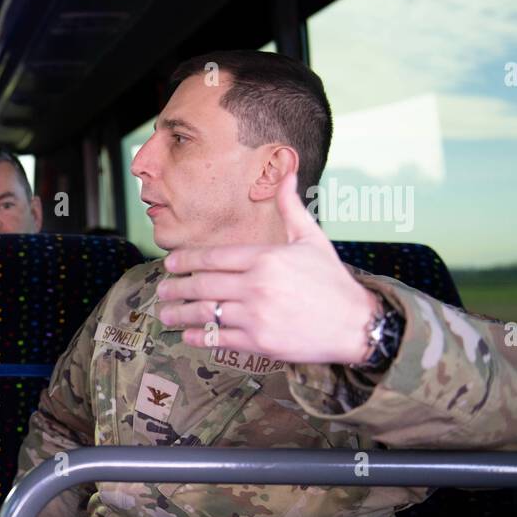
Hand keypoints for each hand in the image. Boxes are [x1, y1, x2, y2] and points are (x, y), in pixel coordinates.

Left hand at [157, 169, 377, 364]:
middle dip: (175, 288)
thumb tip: (287, 174)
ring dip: (179, 314)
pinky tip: (188, 336)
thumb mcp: (312, 240)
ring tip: (166, 314)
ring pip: (205, 314)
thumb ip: (291, 209)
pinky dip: (199, 337)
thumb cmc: (332, 282)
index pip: (213, 257)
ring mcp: (256, 316)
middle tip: (161, 290)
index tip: (169, 264)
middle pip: (202, 285)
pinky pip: (219, 339)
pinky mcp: (259, 343)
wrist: (356, 324)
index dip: (186, 261)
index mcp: (266, 258)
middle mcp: (257, 286)